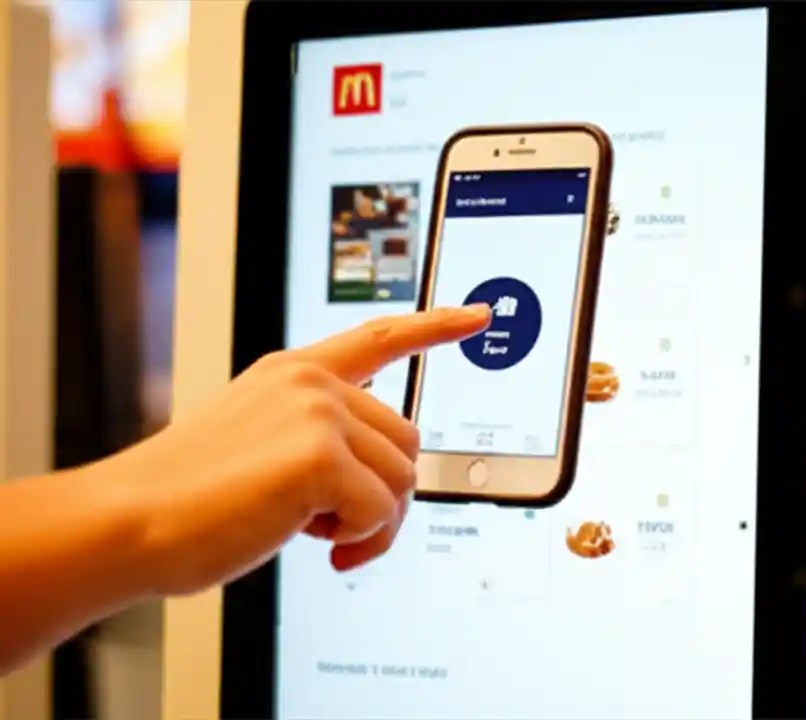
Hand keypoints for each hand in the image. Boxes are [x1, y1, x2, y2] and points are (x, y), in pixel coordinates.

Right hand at [108, 305, 489, 594]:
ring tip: (314, 534)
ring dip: (371, 523)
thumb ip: (317, 437)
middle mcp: (310, 383)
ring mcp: (318, 413)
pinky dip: (359, 542)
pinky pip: (382, 512)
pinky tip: (310, 541)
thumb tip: (384, 472)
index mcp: (292, 373)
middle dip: (383, 495)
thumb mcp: (257, 445)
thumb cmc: (185, 499)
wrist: (127, 524)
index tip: (477, 316)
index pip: (379, 339)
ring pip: (403, 480)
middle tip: (335, 528)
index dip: (434, 327)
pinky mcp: (320, 455)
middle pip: (407, 442)